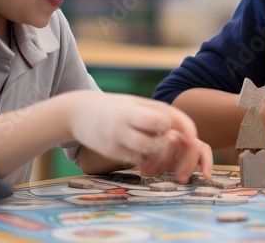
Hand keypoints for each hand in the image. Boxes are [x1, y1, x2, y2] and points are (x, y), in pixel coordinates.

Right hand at [69, 92, 211, 182]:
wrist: (78, 112)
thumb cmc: (117, 107)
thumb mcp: (137, 103)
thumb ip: (160, 114)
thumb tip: (186, 132)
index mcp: (132, 109)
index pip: (160, 121)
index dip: (174, 127)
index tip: (178, 129)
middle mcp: (123, 126)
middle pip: (155, 142)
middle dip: (168, 142)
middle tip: (170, 137)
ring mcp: (116, 142)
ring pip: (147, 154)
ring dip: (159, 152)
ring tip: (159, 143)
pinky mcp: (112, 153)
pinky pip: (138, 160)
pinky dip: (148, 158)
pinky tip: (146, 150)